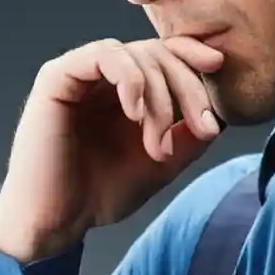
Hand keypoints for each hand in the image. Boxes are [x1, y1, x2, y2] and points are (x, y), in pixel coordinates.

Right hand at [0, 36, 225, 262]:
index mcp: (122, 92)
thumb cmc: (99, 195)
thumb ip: (188, 137)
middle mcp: (100, 78)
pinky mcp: (57, 78)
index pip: (162, 54)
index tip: (216, 66)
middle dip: (186, 87)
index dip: (190, 53)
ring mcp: (78, 75)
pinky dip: (129, 79)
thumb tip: (218, 112)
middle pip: (156, 52)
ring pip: (134, 53)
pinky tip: (135, 113)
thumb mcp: (160, 165)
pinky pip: (102, 55)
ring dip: (159, 95)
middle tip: (200, 126)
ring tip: (157, 141)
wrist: (56, 222)